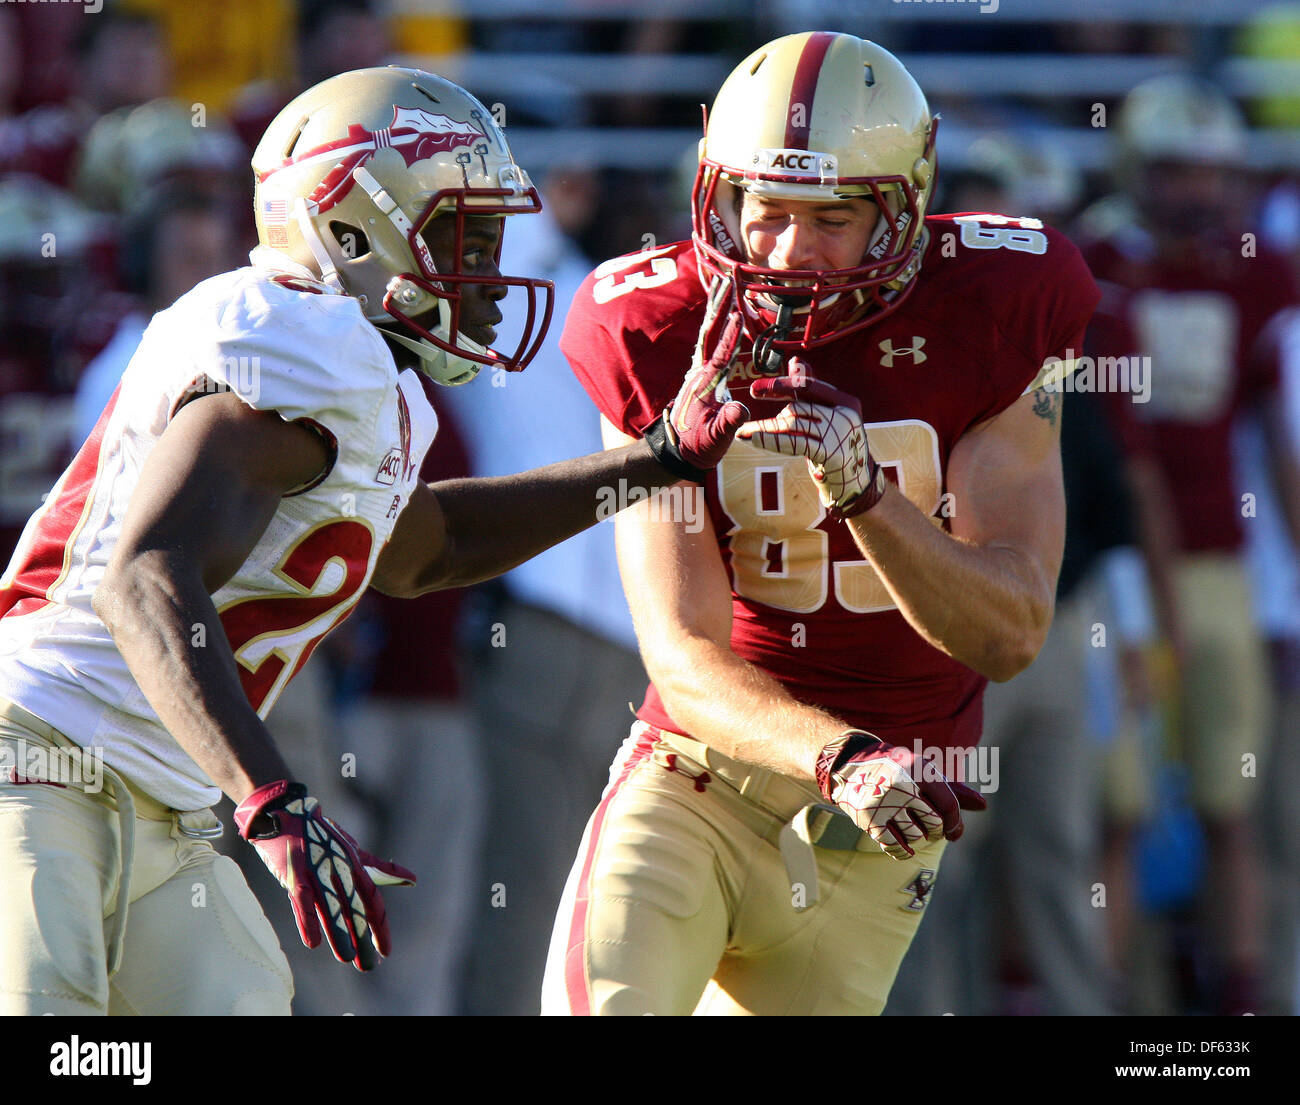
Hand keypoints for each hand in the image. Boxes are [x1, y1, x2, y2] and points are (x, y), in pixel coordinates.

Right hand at [234, 779, 415, 970]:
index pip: (372, 900)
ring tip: (347, 958)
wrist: (285, 814)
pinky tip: (313, 943)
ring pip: (331, 907)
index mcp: (354, 864)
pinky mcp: (294, 874)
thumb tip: (413, 879)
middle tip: (369, 966)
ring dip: (339, 934)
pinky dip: (307, 921)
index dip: (379, 927)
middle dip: (362, 938)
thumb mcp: (353, 850)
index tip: (386, 951)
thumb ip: (380, 868)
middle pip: (354, 908)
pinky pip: (302, 901)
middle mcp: (339, 869)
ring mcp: (316, 871)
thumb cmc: (322, 836)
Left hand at [645, 276, 749, 480]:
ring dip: (715, 310)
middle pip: (710, 331)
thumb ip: (727, 423)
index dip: (731, 333)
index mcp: (707, 382)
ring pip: (708, 333)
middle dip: (719, 305)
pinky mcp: (699, 375)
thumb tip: (740, 410)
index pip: (722, 351)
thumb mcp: (716, 438)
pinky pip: (708, 343)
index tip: (739, 311)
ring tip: (723, 287)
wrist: (676, 452)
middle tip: (727, 279)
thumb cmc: (697, 446)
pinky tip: (719, 317)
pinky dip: (714, 326)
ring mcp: (698, 372)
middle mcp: (701, 371)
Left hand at [740, 360, 885, 517]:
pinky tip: (754, 440)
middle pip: (797, 408)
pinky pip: (795, 443)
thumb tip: (795, 361)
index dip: (780, 385)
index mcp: (845, 400)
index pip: (808, 386)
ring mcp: (839, 434)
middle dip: (770, 418)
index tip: (753, 390)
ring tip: (746, 435)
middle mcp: (845, 413)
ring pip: (792, 424)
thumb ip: (811, 391)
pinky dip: (772, 441)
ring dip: (766, 431)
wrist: (856, 482)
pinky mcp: (831, 454)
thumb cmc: (837, 445)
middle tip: (748, 427)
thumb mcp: (826, 416)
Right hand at [815, 731, 986, 859]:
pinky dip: (901, 852)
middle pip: (934, 823)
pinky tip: (903, 849)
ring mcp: (885, 802)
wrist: (847, 762)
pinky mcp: (869, 818)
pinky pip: (894, 846)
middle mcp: (903, 783)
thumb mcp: (921, 770)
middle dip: (936, 832)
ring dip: (915, 838)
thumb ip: (951, 789)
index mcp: (919, 768)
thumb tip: (983, 806)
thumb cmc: (894, 768)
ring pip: (914, 836)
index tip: (953, 832)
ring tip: (909, 829)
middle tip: (931, 831)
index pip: (949, 804)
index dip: (955, 822)